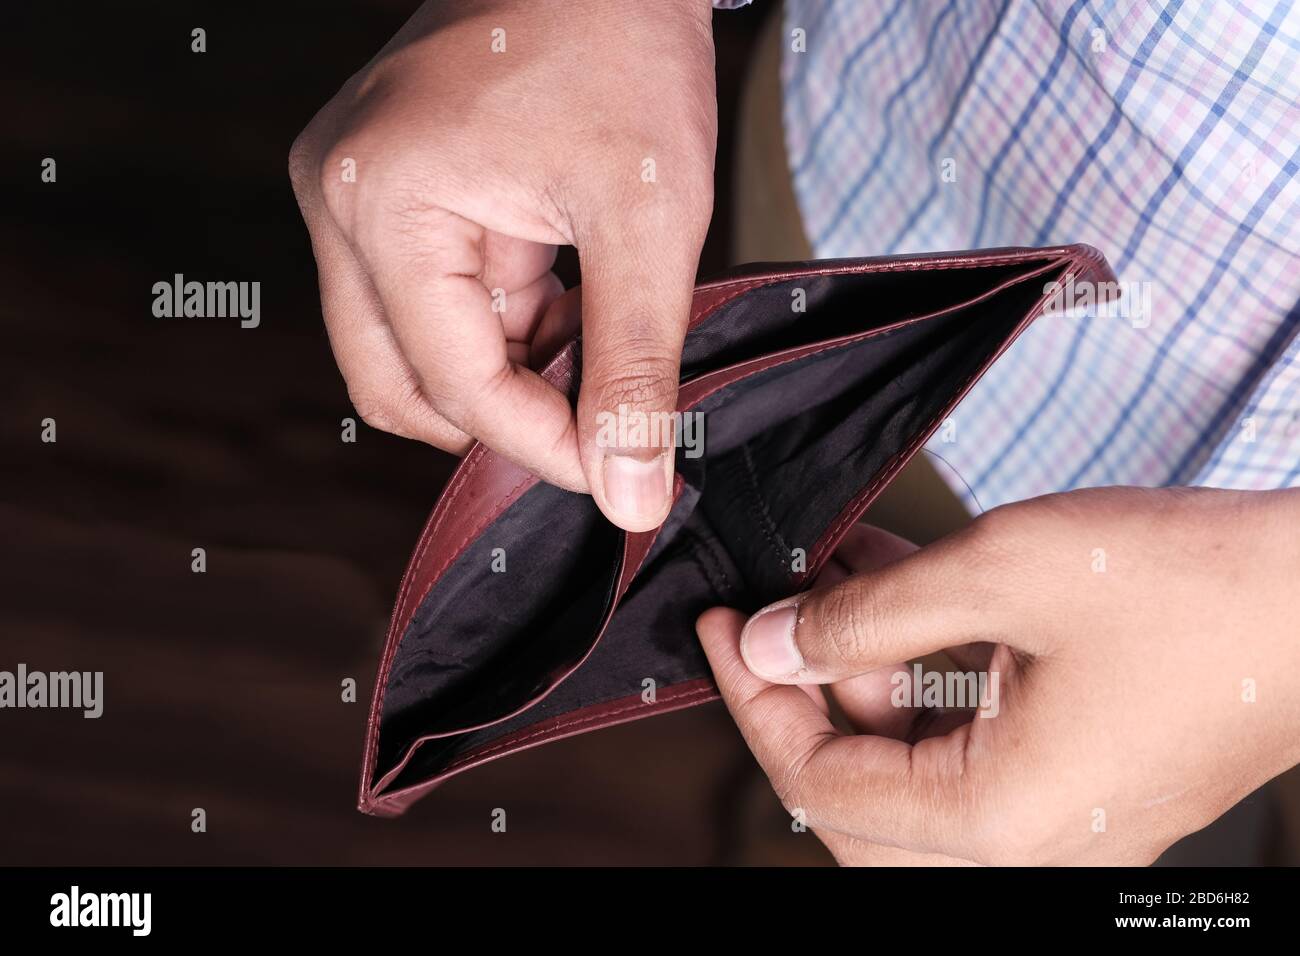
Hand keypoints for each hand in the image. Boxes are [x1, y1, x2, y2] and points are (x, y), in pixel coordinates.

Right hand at [289, 0, 716, 529]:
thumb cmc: (622, 44)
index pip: (451, 383)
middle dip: (505, 420)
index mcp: (380, 202)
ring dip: (506, 376)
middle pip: (401, 384)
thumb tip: (630, 492)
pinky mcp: (390, 193)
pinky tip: (572, 308)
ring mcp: (355, 196)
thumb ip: (635, 366)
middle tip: (598, 428)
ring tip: (597, 347)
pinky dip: (505, 330)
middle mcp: (340, 201)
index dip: (541, 446)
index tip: (621, 471)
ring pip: (413, 353)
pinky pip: (432, 303)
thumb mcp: (646, 217)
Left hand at [697, 487, 1299, 864]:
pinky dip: (922, 683)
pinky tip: (909, 598)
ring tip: (851, 582)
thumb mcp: (1000, 572)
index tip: (722, 623)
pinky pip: (966, 755)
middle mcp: (1029, 850)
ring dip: (864, 681)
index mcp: (1000, 820)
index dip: (753, 698)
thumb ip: (866, 617)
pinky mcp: (1078, 786)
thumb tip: (768, 645)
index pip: (817, 784)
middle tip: (786, 614)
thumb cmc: (1189, 584)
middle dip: (808, 699)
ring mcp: (1059, 825)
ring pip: (906, 779)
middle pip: (855, 802)